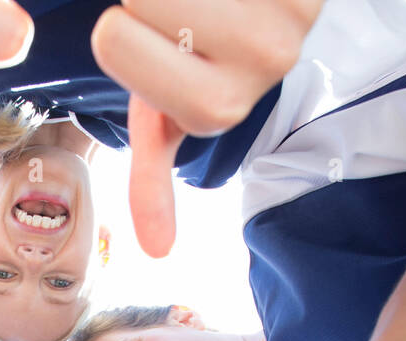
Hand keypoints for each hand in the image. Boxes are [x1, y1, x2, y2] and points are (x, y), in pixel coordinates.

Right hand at [91, 0, 320, 256]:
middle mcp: (266, 58)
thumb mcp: (168, 115)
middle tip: (186, 8)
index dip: (120, 27)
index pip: (111, 38)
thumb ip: (151, 177)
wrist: (268, 8)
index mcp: (217, 105)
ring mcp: (294, 7)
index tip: (155, 40)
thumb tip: (157, 251)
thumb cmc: (204, 53)